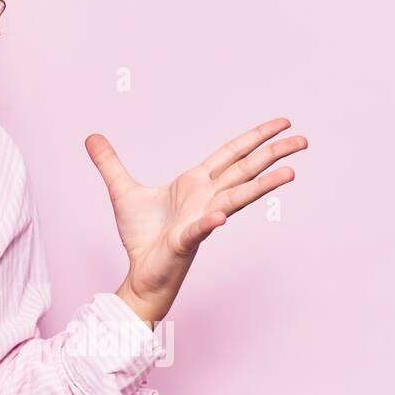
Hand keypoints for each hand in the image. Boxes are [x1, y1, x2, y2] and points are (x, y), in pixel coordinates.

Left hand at [84, 117, 307, 317]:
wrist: (140, 271)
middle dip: (273, 154)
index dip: (255, 137)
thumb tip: (91, 137)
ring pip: (237, 197)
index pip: (231, 154)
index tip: (281, 124)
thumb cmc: (141, 236)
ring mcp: (202, 219)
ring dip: (263, 185)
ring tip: (290, 173)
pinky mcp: (186, 240)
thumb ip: (109, 163)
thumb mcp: (120, 190)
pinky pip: (200, 229)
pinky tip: (220, 216)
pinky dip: (210, 221)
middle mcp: (206, 198)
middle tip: (304, 139)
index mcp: (196, 183)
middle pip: (245, 170)